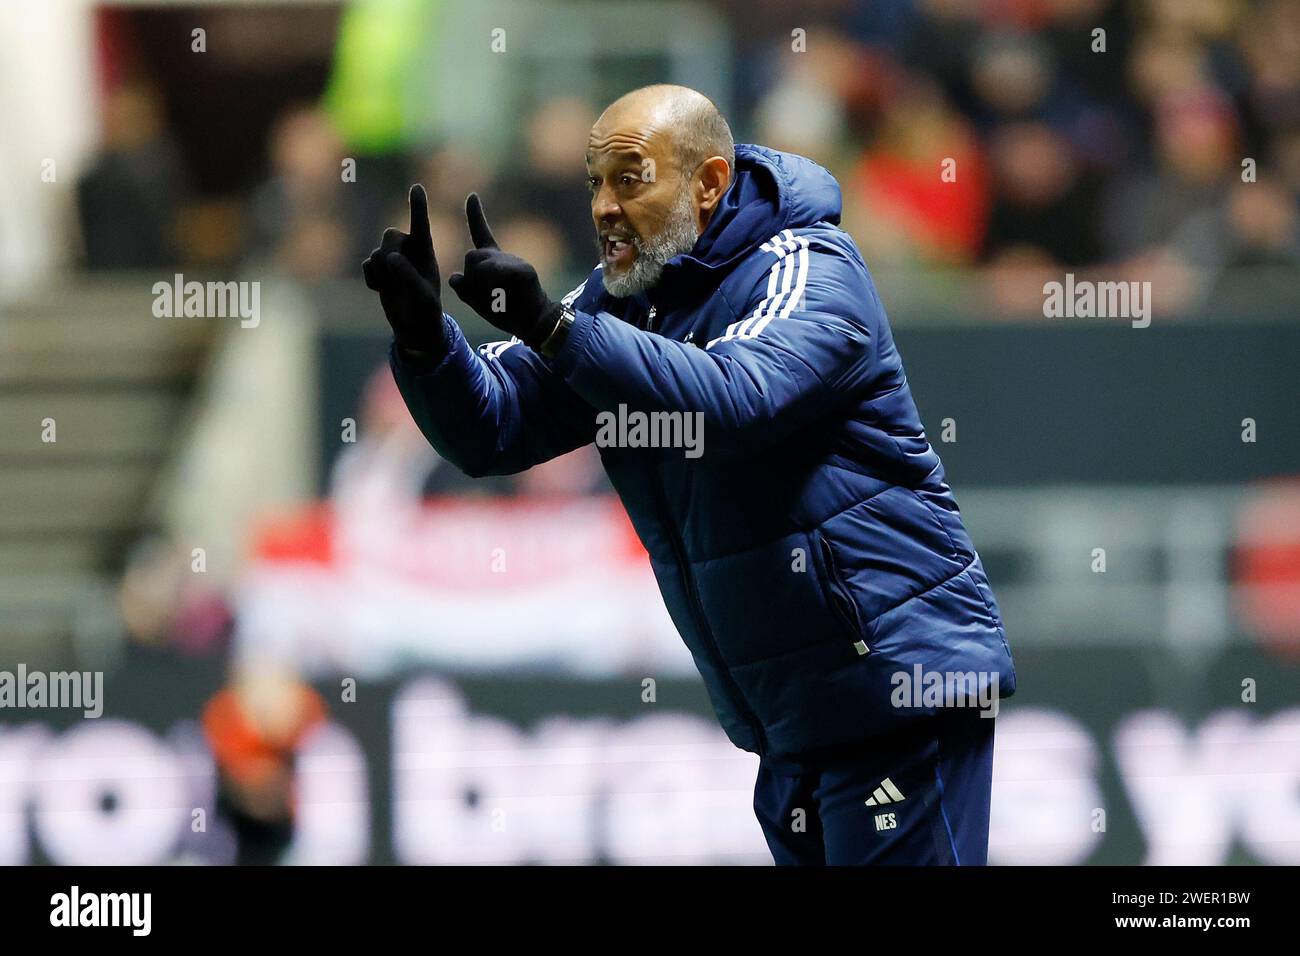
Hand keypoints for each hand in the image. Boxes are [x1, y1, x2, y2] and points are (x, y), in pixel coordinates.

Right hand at [363, 184, 448, 356]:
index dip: (418, 207)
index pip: (421, 225)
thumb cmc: (426, 311)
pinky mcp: (379, 270)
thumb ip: (408, 275)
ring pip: (377, 252)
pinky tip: (382, 290)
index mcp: (426, 252)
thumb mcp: (423, 296)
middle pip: (391, 234)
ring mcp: (393, 260)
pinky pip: (367, 266)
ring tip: (394, 287)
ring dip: (382, 271)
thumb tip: (390, 257)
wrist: (414, 327)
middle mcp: (409, 251)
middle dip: (389, 251)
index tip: (417, 188)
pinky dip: (372, 279)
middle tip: (393, 271)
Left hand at [448, 193, 561, 347]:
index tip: (472, 196)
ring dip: (482, 285)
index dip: (475, 215)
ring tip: (497, 297)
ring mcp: (514, 261)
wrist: (532, 322)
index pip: (481, 233)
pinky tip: (504, 295)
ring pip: (481, 265)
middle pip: (471, 256)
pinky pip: (498, 272)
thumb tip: (454, 277)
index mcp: (492, 262)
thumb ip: (465, 289)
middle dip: (472, 277)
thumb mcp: (479, 302)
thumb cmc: (506, 312)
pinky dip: (496, 287)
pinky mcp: (525, 269)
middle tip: (487, 296)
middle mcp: (502, 257)